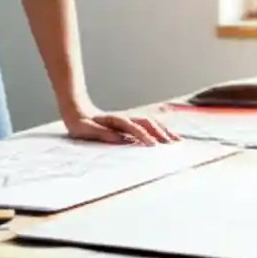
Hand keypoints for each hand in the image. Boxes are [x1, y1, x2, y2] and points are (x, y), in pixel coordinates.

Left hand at [63, 107, 177, 145]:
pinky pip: (148, 126)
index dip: (143, 136)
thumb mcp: (86, 130)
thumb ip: (101, 133)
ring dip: (164, 131)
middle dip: (161, 133)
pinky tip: (168, 137)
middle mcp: (125, 118)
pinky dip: (160, 131)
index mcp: (115, 120)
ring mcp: (129, 120)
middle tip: (173, 145)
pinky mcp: (130, 125)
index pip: (133, 127)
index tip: (153, 145)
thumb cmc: (81, 125)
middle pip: (147, 123)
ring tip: (177, 141)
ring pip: (150, 123)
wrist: (78, 112)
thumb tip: (118, 139)